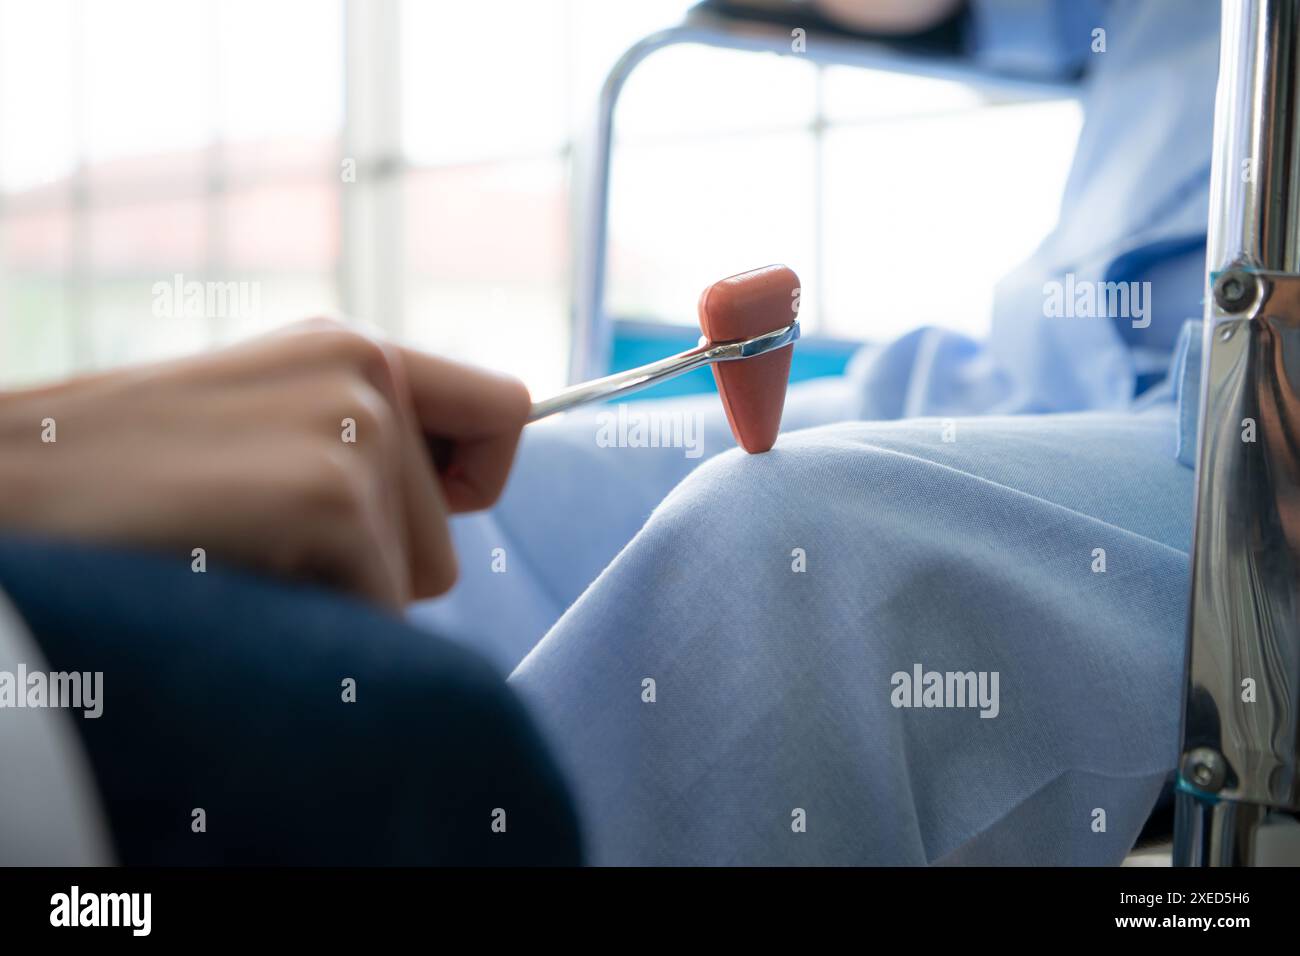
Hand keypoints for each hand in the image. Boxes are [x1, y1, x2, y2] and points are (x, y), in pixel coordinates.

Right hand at [0, 319, 531, 609]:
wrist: (5, 500)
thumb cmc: (125, 490)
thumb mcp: (257, 431)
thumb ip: (353, 444)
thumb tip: (453, 517)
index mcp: (349, 349)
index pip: (505, 412)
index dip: (474, 484)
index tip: (413, 516)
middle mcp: (366, 366)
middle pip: (451, 535)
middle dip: (371, 569)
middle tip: (257, 541)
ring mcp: (351, 422)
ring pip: (416, 582)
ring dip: (333, 596)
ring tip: (232, 552)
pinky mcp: (327, 491)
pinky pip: (375, 613)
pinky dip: (309, 627)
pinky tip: (224, 577)